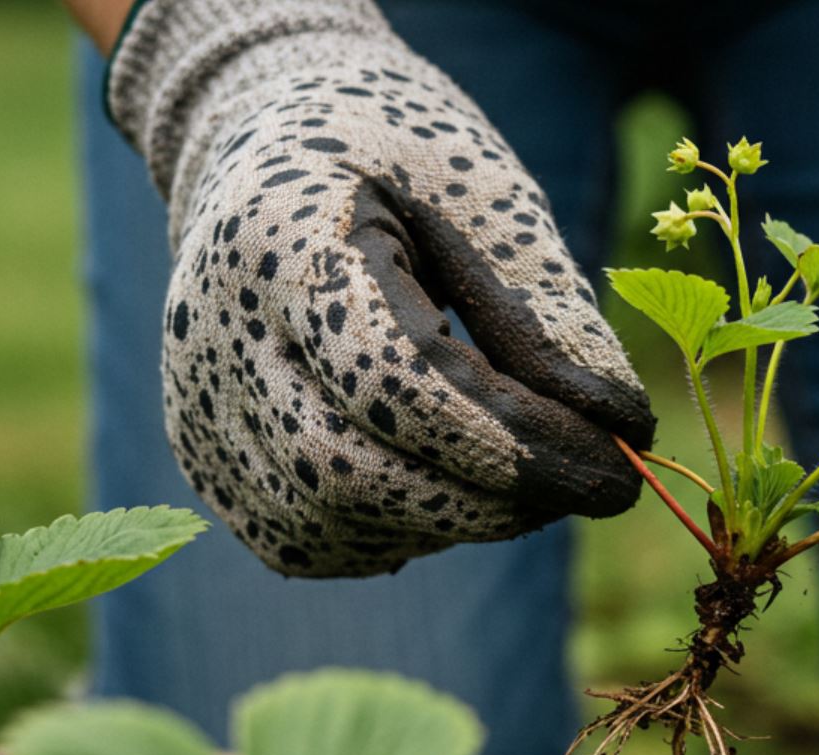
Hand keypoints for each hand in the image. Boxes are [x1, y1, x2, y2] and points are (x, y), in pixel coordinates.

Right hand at [109, 0, 652, 575]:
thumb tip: (621, 429)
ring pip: (329, 521)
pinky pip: (309, 540)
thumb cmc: (403, 165)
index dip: (513, 441)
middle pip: (349, 470)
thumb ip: (552, 313)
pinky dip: (399, 531)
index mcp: (279, 241)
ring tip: (527, 475)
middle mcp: (211, 335)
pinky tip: (450, 482)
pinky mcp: (206, 460)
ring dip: (455, 520)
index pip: (394, 379)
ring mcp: (197, 406)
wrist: (272, 149)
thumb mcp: (490, 200)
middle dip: (493, 498)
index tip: (617, 466)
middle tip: (592, 485)